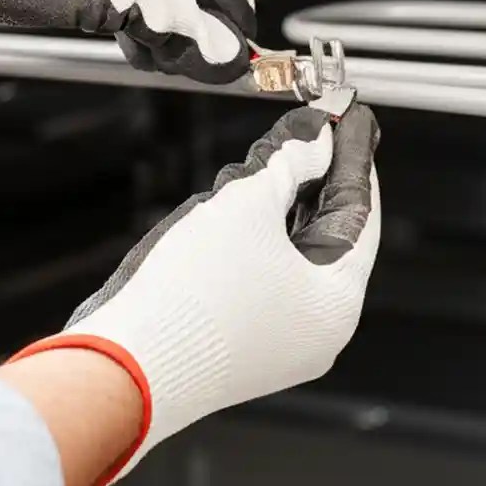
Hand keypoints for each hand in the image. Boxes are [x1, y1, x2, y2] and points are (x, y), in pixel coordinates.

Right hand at [10, 104, 381, 485]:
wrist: (123, 367)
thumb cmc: (189, 297)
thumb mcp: (248, 206)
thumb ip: (290, 165)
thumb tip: (316, 139)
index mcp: (338, 305)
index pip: (361, 215)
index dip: (352, 159)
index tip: (349, 118)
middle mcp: (317, 331)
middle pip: (328, 234)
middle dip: (316, 177)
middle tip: (320, 129)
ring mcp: (279, 344)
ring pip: (293, 256)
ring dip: (286, 204)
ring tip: (285, 154)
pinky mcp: (241, 345)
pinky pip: (265, 280)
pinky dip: (262, 238)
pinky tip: (253, 202)